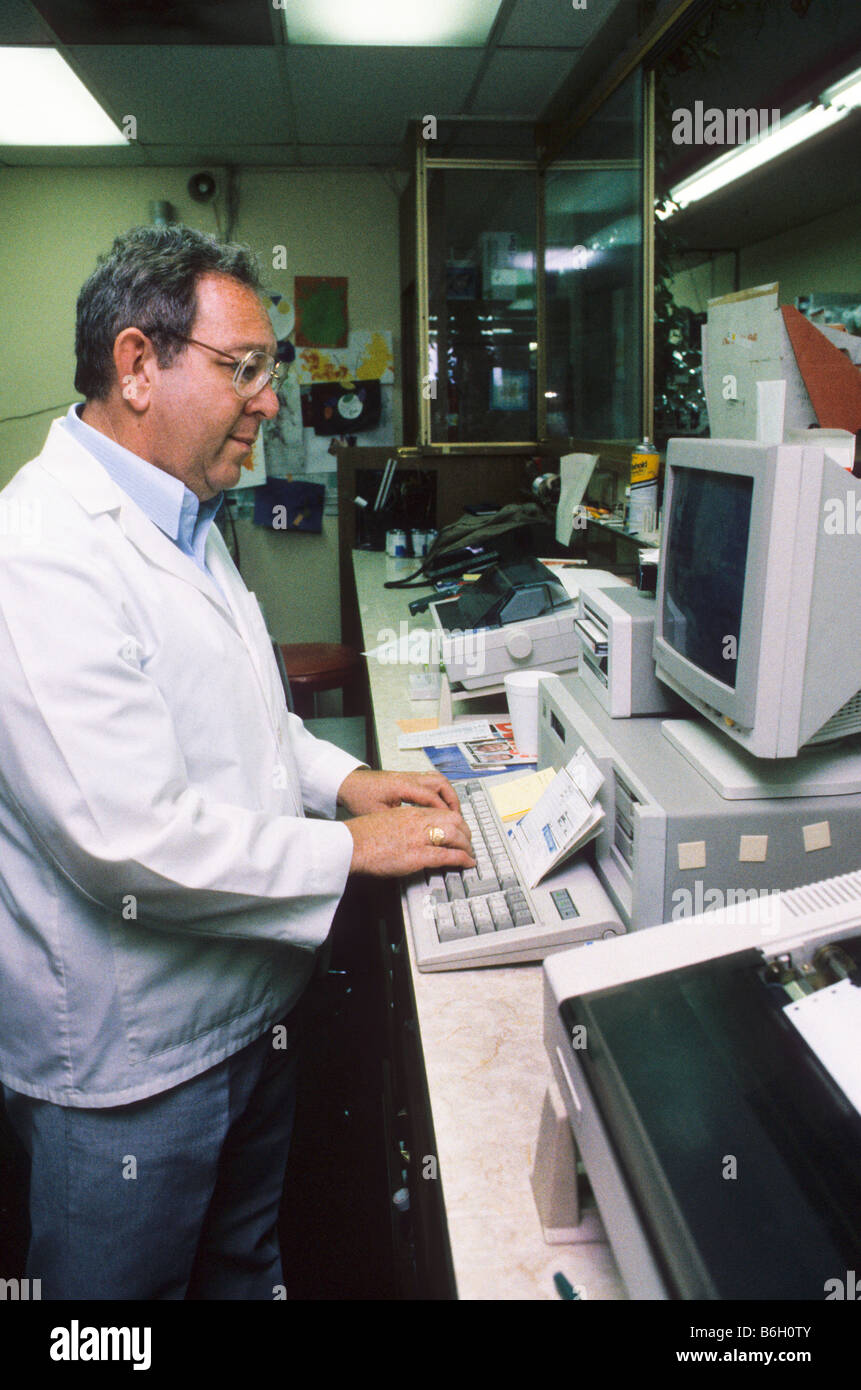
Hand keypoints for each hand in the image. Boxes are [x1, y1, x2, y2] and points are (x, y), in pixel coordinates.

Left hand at [337, 768, 459, 815]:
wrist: (348, 783)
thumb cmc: (359, 797)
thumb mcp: (377, 814)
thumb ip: (399, 822)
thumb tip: (416, 834)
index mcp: (402, 786)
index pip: (432, 797)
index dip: (445, 812)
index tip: (453, 826)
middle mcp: (409, 778)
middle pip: (441, 784)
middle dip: (453, 801)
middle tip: (458, 819)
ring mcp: (409, 776)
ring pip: (438, 780)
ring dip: (448, 795)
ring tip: (452, 813)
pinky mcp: (407, 779)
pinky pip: (430, 782)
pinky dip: (439, 793)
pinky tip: (438, 806)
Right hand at [345, 804, 474, 878]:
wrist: (351, 844)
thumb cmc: (364, 836)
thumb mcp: (388, 821)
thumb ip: (405, 824)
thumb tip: (414, 833)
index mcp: (411, 812)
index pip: (443, 812)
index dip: (457, 821)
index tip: (460, 829)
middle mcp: (419, 821)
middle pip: (454, 820)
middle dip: (466, 831)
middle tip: (469, 841)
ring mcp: (419, 837)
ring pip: (455, 835)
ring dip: (467, 845)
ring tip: (470, 853)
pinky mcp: (418, 855)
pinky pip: (448, 855)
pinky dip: (462, 859)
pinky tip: (467, 863)